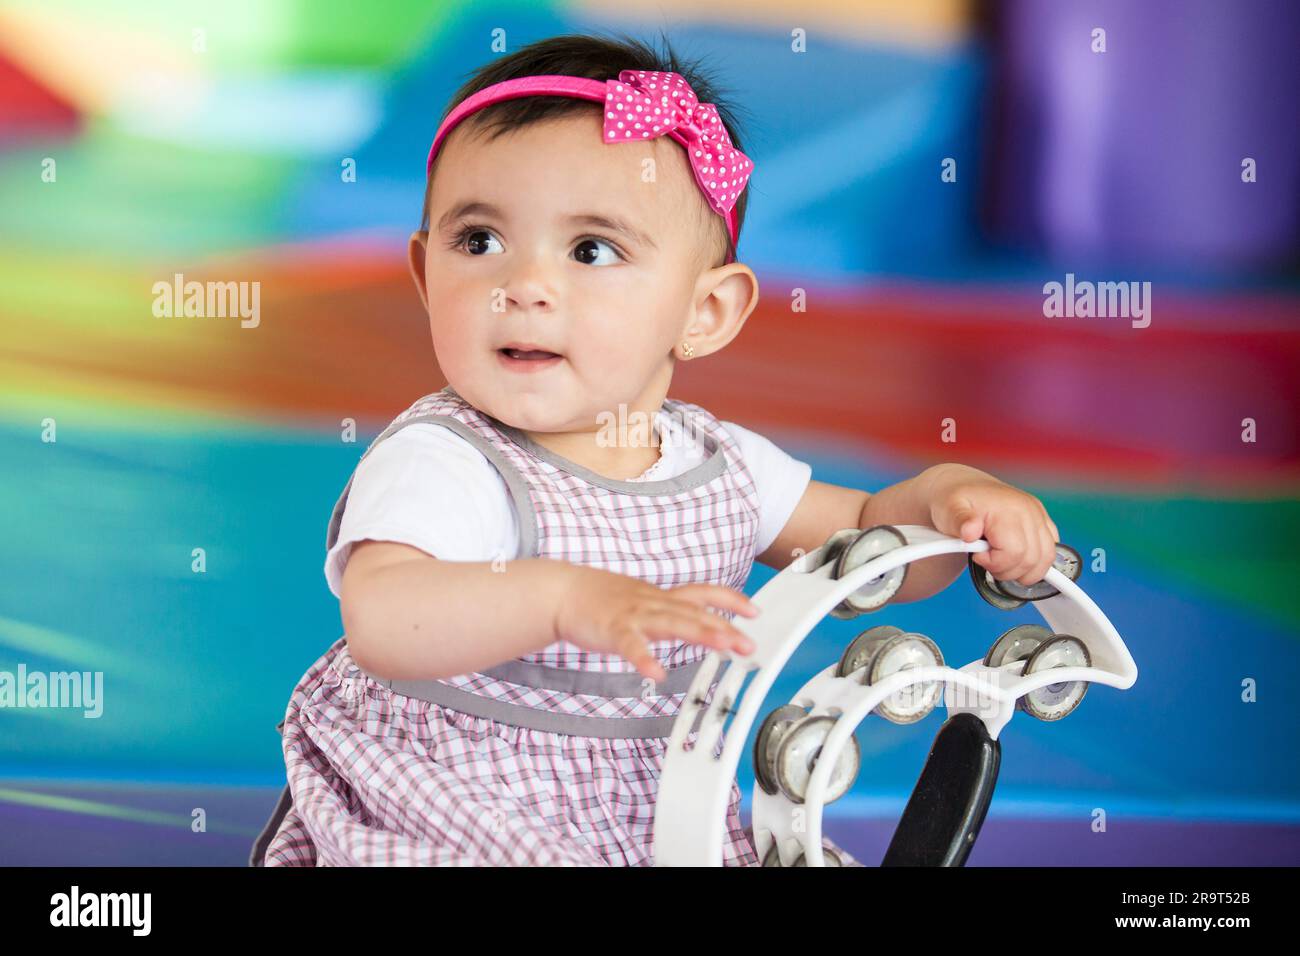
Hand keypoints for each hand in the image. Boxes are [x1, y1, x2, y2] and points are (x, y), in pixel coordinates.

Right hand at [554, 565, 759, 681]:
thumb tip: (696, 622)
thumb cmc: (603, 599)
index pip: (703, 593)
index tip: (754, 611)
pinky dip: (644, 659)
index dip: (731, 601)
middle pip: (695, 613)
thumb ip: (669, 611)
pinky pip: (631, 646)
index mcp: (662, 598)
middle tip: (749, 644)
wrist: (565, 592)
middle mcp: (653, 603)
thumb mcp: (643, 600)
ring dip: (700, 634)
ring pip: (672, 623)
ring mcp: (634, 616)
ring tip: (723, 646)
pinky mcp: (613, 630)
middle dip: (725, 628)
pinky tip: (656, 674)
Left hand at [923, 464, 1060, 587]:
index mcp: (1008, 509)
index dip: (995, 563)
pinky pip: (1049, 552)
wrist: (962, 487)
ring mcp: (1039, 515)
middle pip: (1032, 560)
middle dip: (1006, 570)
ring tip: (999, 562)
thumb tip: (970, 532)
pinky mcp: (1043, 521)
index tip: (977, 555)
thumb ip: (960, 521)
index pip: (1015, 553)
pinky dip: (1033, 563)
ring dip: (1023, 571)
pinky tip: (1013, 559)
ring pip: (1046, 559)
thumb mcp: (949, 509)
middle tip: (986, 560)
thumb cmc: (954, 500)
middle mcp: (1029, 511)